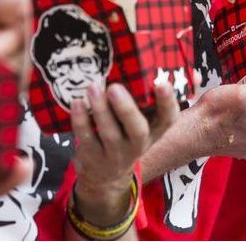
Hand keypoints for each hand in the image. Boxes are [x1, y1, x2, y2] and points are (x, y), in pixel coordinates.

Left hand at [71, 82, 178, 225]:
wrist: (107, 177)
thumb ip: (147, 100)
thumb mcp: (144, 123)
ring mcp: (115, 154)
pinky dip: (80, 120)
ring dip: (100, 110)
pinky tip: (77, 103)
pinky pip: (87, 138)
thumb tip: (165, 67)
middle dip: (126, 109)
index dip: (167, 102)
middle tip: (114, 87)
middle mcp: (139, 144)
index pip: (169, 119)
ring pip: (109, 133)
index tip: (162, 83)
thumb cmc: (127, 135)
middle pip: (138, 130)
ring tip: (92, 87)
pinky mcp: (93, 157)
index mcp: (155, 131)